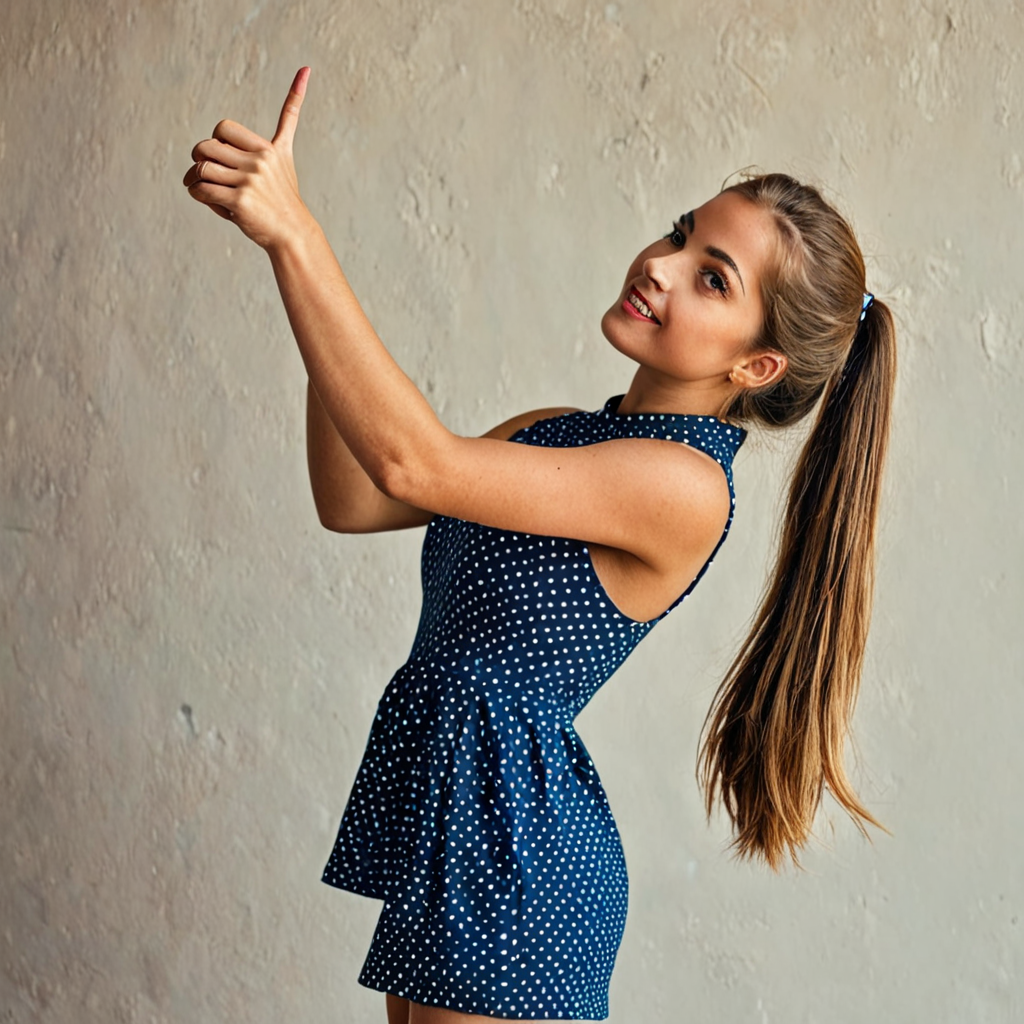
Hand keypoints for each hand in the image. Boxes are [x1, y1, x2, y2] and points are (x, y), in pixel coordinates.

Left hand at [183, 67, 313, 250]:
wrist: (292, 233)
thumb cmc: (283, 194)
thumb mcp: (285, 153)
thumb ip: (289, 116)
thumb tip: (306, 67)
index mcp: (267, 148)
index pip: (222, 128)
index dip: (215, 141)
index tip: (222, 158)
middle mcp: (259, 162)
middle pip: (206, 147)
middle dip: (200, 160)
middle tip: (205, 175)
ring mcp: (250, 182)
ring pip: (202, 169)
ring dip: (194, 180)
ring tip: (202, 189)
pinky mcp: (240, 201)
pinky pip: (202, 190)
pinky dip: (198, 195)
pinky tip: (208, 201)